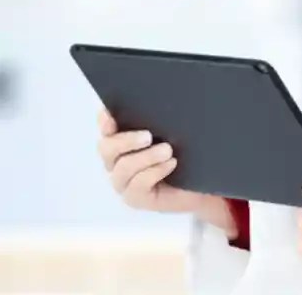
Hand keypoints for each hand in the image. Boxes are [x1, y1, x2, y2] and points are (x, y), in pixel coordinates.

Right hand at [96, 108, 235, 235]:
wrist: (198, 188)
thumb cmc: (181, 157)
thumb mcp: (168, 136)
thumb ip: (154, 123)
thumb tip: (151, 103)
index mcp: (119, 142)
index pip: (105, 129)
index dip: (104, 121)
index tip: (110, 114)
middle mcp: (114, 163)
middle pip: (106, 149)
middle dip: (126, 140)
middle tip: (148, 136)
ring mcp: (122, 183)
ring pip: (123, 167)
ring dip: (146, 156)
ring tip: (168, 150)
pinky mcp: (134, 199)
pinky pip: (139, 183)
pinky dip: (155, 171)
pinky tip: (171, 164)